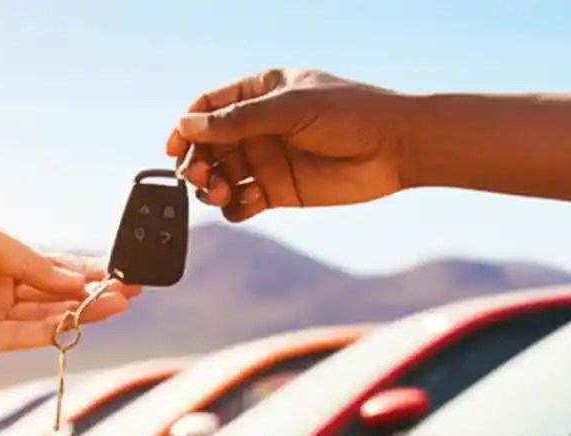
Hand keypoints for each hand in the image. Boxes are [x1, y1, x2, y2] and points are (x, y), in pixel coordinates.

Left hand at [0, 215, 138, 357]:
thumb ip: (30, 262)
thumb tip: (75, 280)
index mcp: (0, 260)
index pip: (52, 269)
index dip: (86, 273)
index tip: (120, 273)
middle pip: (55, 297)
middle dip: (93, 295)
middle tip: (130, 293)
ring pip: (44, 318)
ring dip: (80, 313)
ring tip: (116, 305)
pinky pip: (19, 337)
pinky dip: (49, 331)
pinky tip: (76, 321)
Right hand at [166, 69, 412, 221]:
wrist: (395, 147)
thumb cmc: (348, 113)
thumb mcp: (289, 108)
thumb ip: (237, 120)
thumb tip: (186, 126)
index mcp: (260, 93)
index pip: (208, 108)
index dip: (187, 126)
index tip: (175, 146)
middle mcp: (259, 127)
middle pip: (209, 146)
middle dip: (197, 162)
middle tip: (198, 176)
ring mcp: (268, 160)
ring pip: (221, 176)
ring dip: (211, 186)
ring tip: (218, 192)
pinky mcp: (280, 191)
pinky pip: (243, 202)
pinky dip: (235, 207)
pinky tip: (244, 204)